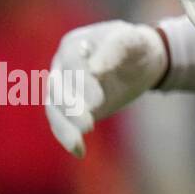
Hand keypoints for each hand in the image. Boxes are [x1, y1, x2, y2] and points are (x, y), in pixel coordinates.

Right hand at [45, 20, 167, 156]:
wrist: (141, 60)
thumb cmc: (137, 46)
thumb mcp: (133, 41)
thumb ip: (116, 49)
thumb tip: (94, 69)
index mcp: (74, 44)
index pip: (71, 64)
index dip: (82, 82)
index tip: (99, 100)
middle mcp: (61, 66)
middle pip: (58, 88)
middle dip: (71, 108)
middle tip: (89, 125)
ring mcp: (62, 88)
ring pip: (54, 108)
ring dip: (64, 127)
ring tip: (78, 144)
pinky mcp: (69, 108)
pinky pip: (61, 123)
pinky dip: (66, 137)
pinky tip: (79, 152)